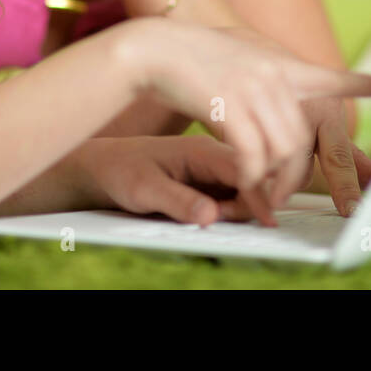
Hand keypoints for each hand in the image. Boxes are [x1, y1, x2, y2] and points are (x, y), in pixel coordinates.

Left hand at [76, 134, 277, 225]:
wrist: (104, 166)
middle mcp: (212, 154)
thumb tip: (212, 215)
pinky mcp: (209, 179)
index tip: (265, 220)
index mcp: (202, 149)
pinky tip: (212, 214)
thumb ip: (178, 202)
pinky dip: (232, 207)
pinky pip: (233, 192)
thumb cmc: (122, 171)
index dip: (259, 195)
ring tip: (212, 217)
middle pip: (252, 177)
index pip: (245, 168)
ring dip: (240, 206)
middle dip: (248, 203)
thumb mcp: (145, 190)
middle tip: (220, 220)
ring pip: (246, 186)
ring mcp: (212, 166)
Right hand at [118, 19, 370, 204]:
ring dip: (274, 183)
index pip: (335, 76)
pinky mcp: (230, 106)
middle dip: (298, 177)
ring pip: (282, 151)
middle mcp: (275, 74)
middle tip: (283, 200)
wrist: (155, 49)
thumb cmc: (191, 60)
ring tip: (262, 198)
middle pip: (303, 138)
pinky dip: (250, 179)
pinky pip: (253, 156)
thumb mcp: (238, 60)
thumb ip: (265, 79)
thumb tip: (282, 99)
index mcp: (281, 64)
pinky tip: (243, 186)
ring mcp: (254, 88)